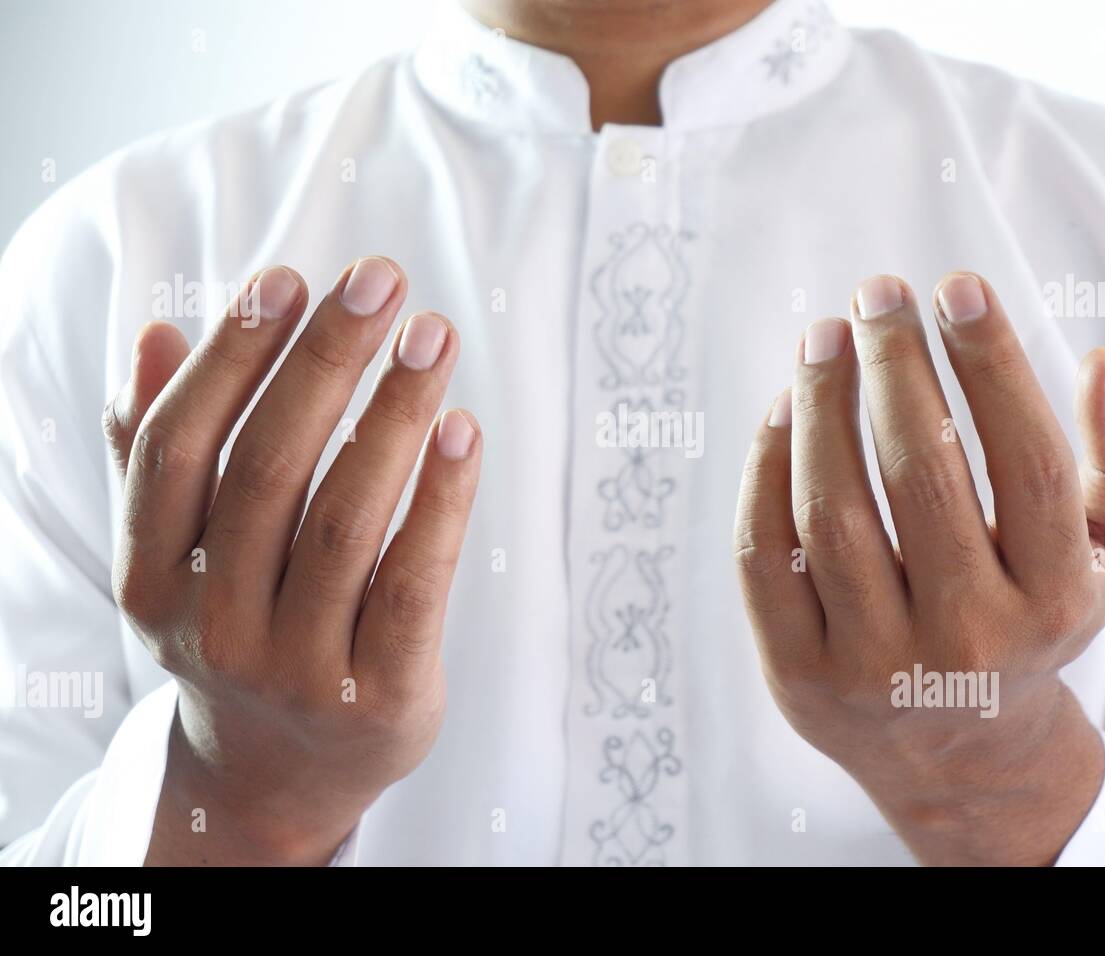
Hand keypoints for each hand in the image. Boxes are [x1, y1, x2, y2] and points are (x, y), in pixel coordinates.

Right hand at [102, 258, 481, 864]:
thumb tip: (154, 332)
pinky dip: (440, 502)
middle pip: (269, 470)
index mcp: (151, 577)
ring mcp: (296, 666)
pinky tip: (462, 430)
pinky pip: (413, 583)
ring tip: (432, 335)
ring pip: (345, 521)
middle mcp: (213, 623)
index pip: (177, 448)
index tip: (289, 278)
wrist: (273, 777)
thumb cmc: (235, 627)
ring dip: (392, 415)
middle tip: (382, 278)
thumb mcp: (176, 555)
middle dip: (326, 362)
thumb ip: (156, 450)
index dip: (231, 357)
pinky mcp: (377, 694)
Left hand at [733, 273, 1104, 864]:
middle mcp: (965, 639)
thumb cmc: (1027, 622)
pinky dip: (765, 469)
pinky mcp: (797, 673)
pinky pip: (765, 554)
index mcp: (1053, 602)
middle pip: (920, 474)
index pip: (1028, 462)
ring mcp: (873, 663)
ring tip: (824, 336)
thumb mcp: (1101, 558)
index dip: (991, 363)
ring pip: (832, 511)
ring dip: (821, 406)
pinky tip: (783, 408)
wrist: (957, 750)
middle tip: (877, 293)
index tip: (957, 287)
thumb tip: (1100, 369)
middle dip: (894, 367)